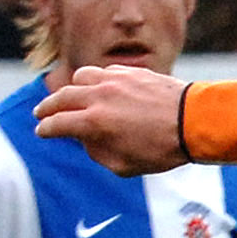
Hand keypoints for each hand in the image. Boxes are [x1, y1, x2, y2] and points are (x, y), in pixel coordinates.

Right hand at [32, 65, 192, 175]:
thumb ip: (99, 153)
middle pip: (61, 97)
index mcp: (94, 123)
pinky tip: (101, 88)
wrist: (195, 121)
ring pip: (81, 77)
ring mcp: (114, 80)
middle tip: (42, 113)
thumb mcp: (126, 166)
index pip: (57, 124)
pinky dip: (98, 80)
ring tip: (71, 97)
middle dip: (48, 107)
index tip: (42, 132)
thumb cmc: (163, 150)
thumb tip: (86, 140)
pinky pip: (105, 71)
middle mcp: (99, 96)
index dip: (46, 129)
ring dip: (72, 89)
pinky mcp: (131, 71)